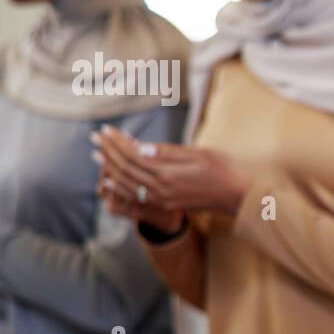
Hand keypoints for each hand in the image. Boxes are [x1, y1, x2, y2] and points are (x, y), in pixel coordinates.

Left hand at [93, 125, 249, 220]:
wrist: (238, 197)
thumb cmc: (224, 170)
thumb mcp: (198, 154)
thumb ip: (167, 152)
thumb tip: (139, 147)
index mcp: (168, 174)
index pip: (132, 155)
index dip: (117, 142)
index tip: (106, 129)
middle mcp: (160, 189)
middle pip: (125, 169)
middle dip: (108, 151)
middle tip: (96, 136)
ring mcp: (162, 199)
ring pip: (127, 183)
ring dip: (110, 167)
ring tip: (97, 153)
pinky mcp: (165, 203)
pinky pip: (135, 195)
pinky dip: (119, 186)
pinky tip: (110, 179)